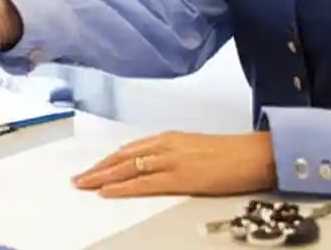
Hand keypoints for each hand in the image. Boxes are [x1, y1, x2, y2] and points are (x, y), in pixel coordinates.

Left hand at [72, 131, 276, 197]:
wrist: (253, 154)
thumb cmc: (228, 154)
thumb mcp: (193, 147)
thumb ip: (170, 153)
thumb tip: (148, 162)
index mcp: (168, 138)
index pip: (128, 149)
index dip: (107, 160)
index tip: (91, 169)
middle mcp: (164, 145)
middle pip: (121, 158)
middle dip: (97, 169)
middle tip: (77, 179)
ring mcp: (170, 160)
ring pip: (126, 168)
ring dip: (102, 177)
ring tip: (83, 185)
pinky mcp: (179, 176)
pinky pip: (143, 183)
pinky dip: (122, 187)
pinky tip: (107, 191)